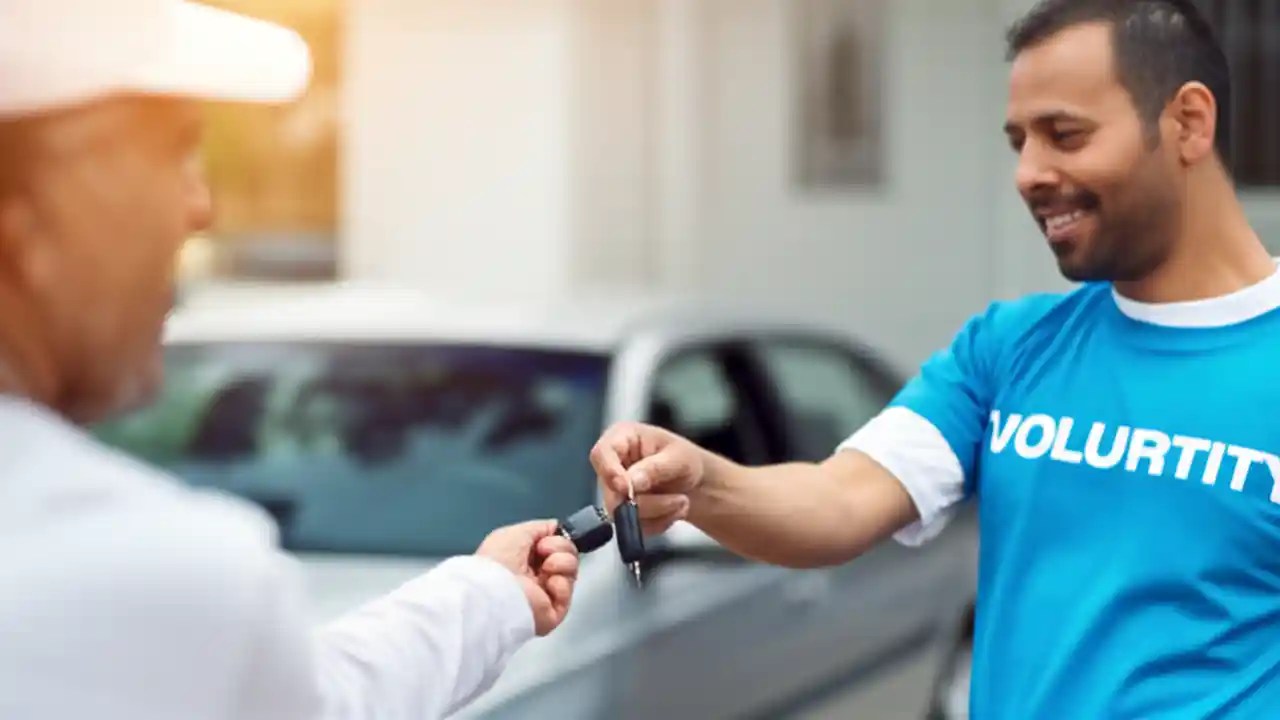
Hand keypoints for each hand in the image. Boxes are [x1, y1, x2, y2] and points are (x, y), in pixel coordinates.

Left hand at [476, 520, 578, 635]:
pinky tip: (548, 584)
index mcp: (522, 560)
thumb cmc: (497, 562)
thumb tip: (555, 527)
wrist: (496, 589)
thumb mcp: (516, 532)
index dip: (554, 538)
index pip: (552, 545)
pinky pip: (568, 591)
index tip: (545, 536)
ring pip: (570, 570)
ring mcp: (543, 595)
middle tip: (544, 549)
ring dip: (562, 562)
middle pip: (566, 555)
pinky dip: (561, 583)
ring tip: (547, 567)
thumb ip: (540, 528)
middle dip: (560, 546)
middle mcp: (532, 577)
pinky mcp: (552, 612)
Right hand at [589, 422, 705, 535]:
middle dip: (649, 502)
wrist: (693, 481)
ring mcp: (614, 491)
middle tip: (680, 500)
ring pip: (623, 514)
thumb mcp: (679, 458)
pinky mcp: (622, 512)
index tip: (626, 488)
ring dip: (658, 512)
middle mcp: (612, 464)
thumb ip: (655, 468)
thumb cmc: (684, 459)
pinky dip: (658, 523)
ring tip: (682, 502)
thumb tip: (632, 482)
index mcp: (621, 438)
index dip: (609, 472)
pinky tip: (673, 510)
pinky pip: (634, 526)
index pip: (601, 454)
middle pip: (612, 492)